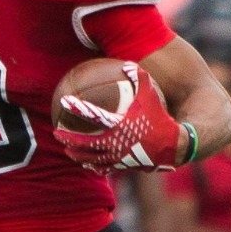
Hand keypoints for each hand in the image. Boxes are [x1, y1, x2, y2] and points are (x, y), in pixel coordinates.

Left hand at [53, 62, 181, 171]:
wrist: (173, 146)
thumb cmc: (161, 117)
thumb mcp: (151, 94)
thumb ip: (139, 77)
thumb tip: (127, 64)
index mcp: (117, 124)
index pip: (92, 114)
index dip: (76, 107)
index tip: (64, 102)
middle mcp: (113, 143)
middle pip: (83, 143)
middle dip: (67, 139)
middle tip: (57, 133)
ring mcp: (117, 157)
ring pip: (91, 159)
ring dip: (77, 155)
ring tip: (68, 152)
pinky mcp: (123, 166)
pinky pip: (104, 167)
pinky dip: (94, 166)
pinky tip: (89, 165)